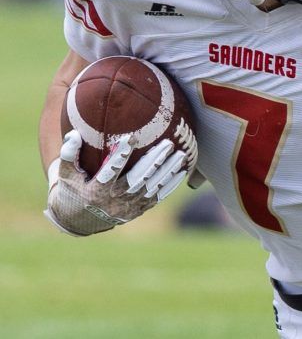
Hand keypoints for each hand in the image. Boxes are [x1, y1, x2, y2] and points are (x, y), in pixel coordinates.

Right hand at [44, 130, 190, 235]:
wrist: (77, 222)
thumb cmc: (71, 191)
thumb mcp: (66, 175)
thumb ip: (69, 154)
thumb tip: (74, 133)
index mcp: (95, 192)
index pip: (110, 171)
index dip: (120, 155)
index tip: (131, 137)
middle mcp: (113, 201)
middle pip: (138, 179)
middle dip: (154, 161)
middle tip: (168, 143)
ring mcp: (127, 208)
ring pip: (151, 188)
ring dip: (167, 171)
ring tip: (181, 154)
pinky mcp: (136, 211)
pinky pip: (156, 198)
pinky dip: (170, 185)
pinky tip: (182, 170)